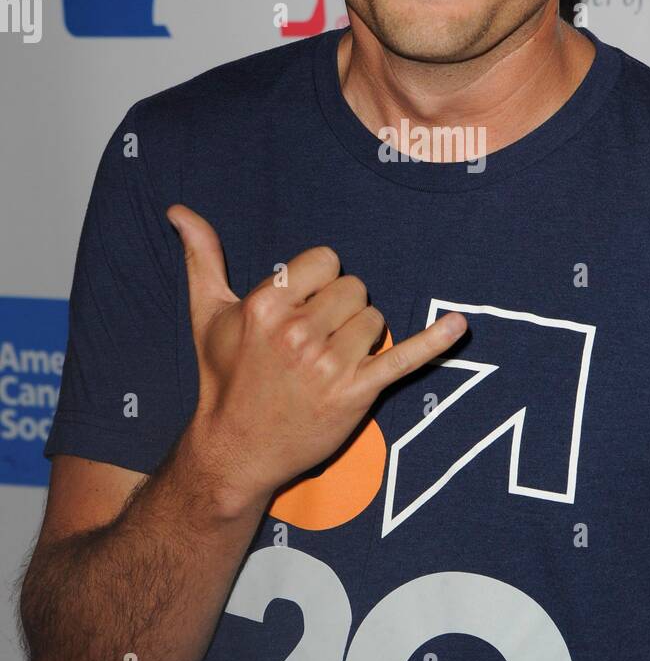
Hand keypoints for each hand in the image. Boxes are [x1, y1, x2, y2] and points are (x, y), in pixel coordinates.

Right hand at [165, 204, 466, 509]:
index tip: (303, 305)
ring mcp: (329, 366)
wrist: (235, 450)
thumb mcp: (207, 314)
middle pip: (354, 288)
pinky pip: (404, 358)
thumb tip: (178, 210)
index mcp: (265, 305)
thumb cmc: (223, 377)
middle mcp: (298, 333)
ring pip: (375, 319)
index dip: (319, 280)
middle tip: (313, 340)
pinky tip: (459, 324)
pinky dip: (434, 341)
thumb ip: (201, 257)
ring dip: (361, 335)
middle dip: (340, 309)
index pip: (326, 261)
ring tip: (329, 361)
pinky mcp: (356, 394)